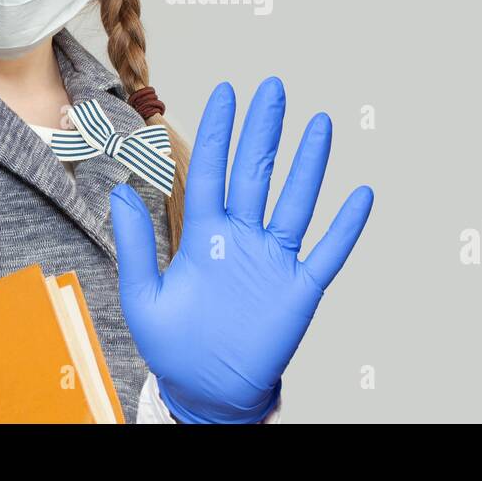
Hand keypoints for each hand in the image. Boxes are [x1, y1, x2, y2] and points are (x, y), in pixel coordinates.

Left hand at [108, 76, 374, 422]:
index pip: (211, 171)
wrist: (208, 392)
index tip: (226, 92)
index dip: (218, 132)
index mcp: (203, 235)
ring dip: (308, 164)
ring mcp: (273, 261)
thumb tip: (120, 190)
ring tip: (320, 124)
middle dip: (264, 130)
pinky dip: (345, 226)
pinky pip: (328, 252)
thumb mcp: (144, 297)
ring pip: (294, 201)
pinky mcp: (299, 289)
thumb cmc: (175, 348)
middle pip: (256, 173)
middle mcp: (241, 238)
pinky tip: (361, 195)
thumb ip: (136, 245)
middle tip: (273, 87)